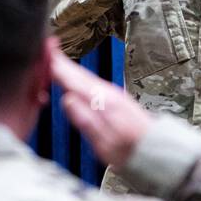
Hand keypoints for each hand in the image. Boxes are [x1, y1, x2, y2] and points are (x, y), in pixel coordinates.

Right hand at [50, 45, 151, 168]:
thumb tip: (67, 100)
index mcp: (103, 102)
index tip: (45, 53)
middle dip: (62, 62)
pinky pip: (92, 83)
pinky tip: (75, 80)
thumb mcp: (103, 142)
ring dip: (70, 68)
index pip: (74, 79)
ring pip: (85, 78)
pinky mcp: (116, 100)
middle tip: (47, 49)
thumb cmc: (130, 151)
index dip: (58, 66)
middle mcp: (108, 94)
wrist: (155, 151)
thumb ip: (85, 120)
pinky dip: (79, 78)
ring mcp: (113, 95)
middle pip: (79, 74)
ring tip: (56, 61)